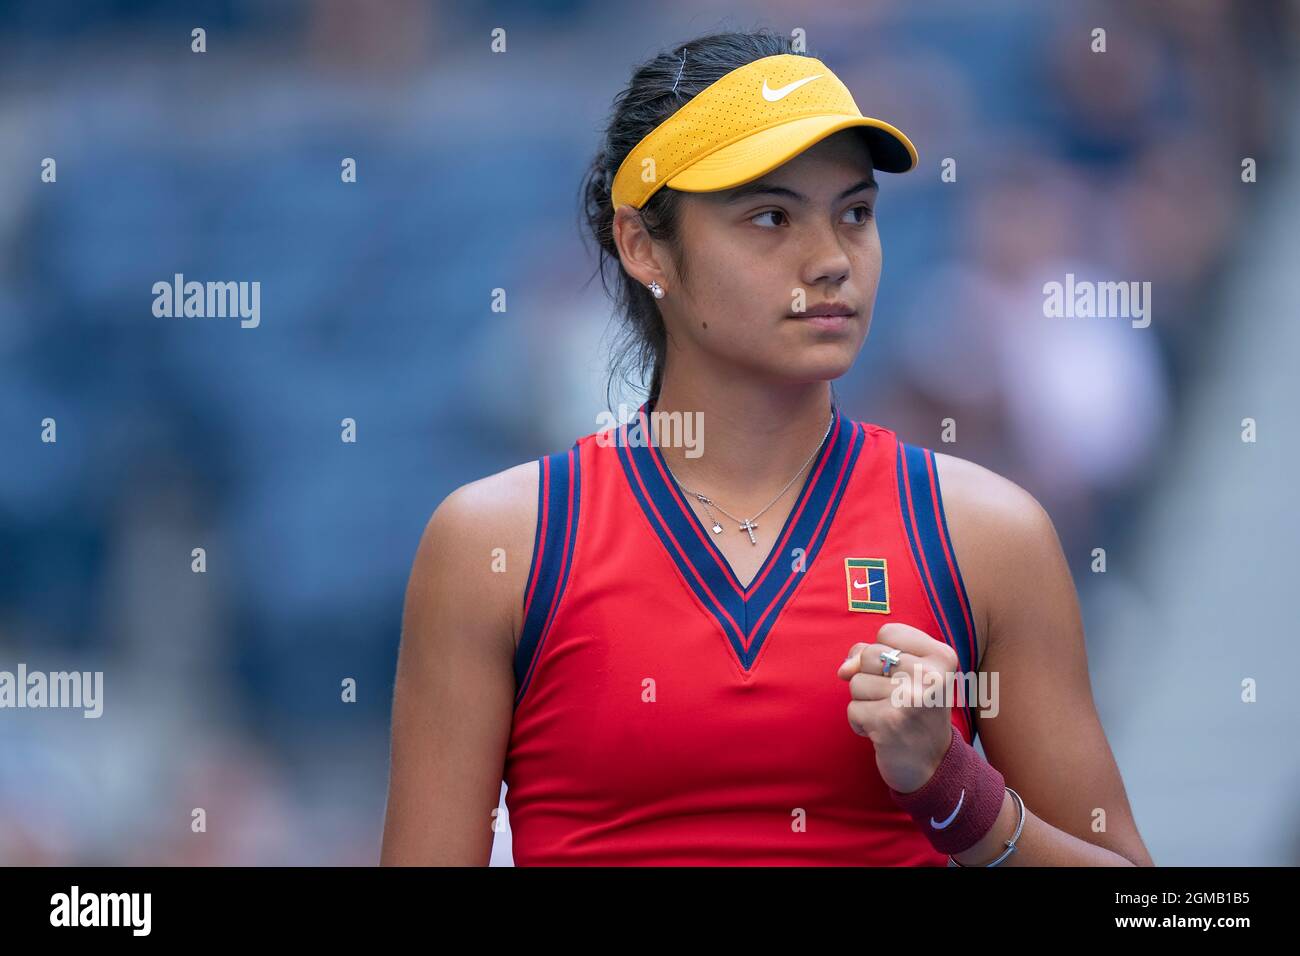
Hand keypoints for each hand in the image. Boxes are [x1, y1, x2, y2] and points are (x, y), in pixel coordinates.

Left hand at [836, 622, 960, 793]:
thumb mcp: (906, 674)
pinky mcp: (889, 721)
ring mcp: (911, 699)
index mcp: (942, 657)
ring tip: (891, 716)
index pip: (888, 632)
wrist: (932, 766)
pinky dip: (861, 723)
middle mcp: (932, 676)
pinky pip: (853, 709)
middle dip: (872, 679)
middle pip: (870, 655)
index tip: (904, 677)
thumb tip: (845, 668)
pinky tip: (883, 732)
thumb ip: (871, 655)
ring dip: (866, 702)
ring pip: (857, 682)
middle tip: (897, 701)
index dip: (884, 654)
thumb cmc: (915, 712)